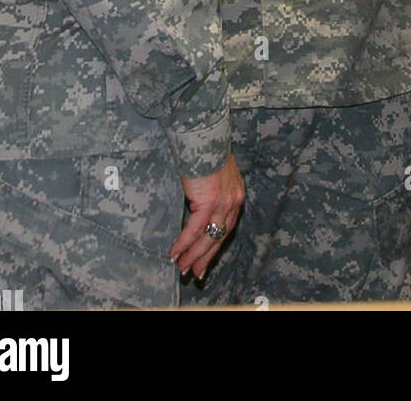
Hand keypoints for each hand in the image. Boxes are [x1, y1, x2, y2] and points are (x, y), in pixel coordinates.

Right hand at [170, 154, 245, 279]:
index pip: (226, 228)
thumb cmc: (207, 151)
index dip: (215, 246)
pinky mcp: (208, 201)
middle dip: (205, 257)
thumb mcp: (216, 174)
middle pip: (219, 237)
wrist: (205, 136)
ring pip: (207, 237)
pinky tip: (175, 253)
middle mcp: (233, 202)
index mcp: (235, 195)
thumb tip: (200, 206)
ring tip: (182, 268)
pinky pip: (194, 229)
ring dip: (192, 255)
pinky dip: (184, 243)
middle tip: (195, 273)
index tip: (206, 260)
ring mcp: (222, 203)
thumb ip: (213, 192)